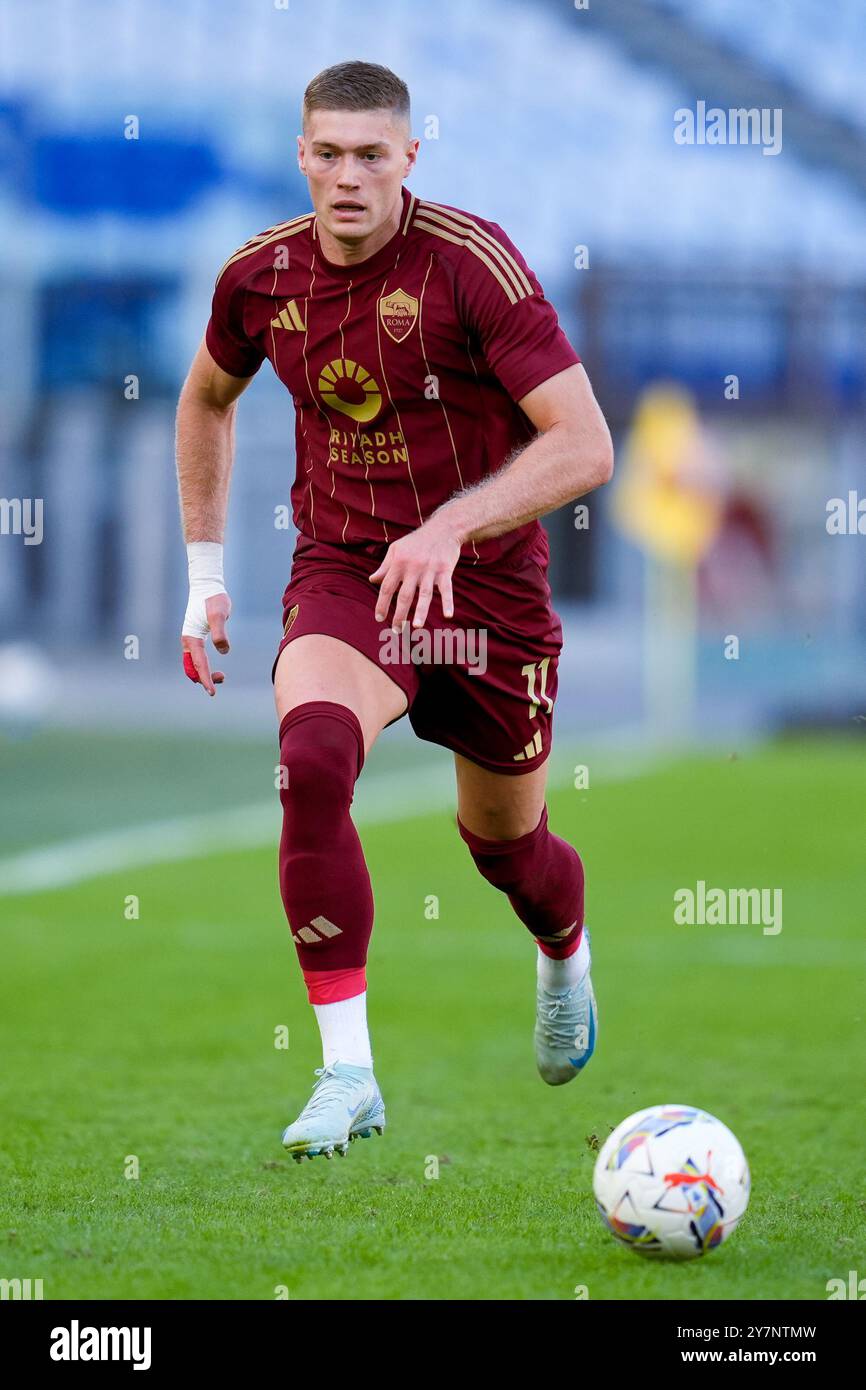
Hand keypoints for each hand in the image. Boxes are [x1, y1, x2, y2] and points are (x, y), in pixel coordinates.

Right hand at [181, 591, 230, 695]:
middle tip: (222, 678)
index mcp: (192, 638)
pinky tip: (214, 668)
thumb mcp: (220, 615)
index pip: (199, 664)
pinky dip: (202, 667)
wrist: (207, 586)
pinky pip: (196, 658)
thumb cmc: (213, 599)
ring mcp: (190, 639)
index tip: (212, 692)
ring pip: (193, 664)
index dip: (206, 679)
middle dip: (204, 678)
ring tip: (221, 676)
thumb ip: (220, 633)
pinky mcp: (195, 637)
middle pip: (192, 668)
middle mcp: (188, 641)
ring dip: (203, 674)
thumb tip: (223, 651)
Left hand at [369, 515, 460, 629]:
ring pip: (424, 595)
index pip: (387, 587)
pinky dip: (448, 602)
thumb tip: (372, 580)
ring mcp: (430, 570)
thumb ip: (385, 566)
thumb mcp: (397, 549)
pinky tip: (448, 616)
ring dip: (420, 612)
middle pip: (405, 595)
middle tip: (395, 630)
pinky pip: (446, 589)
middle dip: (399, 614)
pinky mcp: (446, 570)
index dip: (382, 603)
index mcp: (399, 562)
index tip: (379, 618)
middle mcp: (413, 567)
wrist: (443, 528)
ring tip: (415, 627)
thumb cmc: (417, 541)